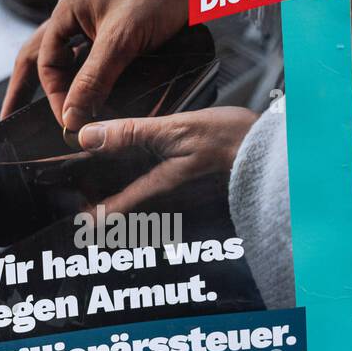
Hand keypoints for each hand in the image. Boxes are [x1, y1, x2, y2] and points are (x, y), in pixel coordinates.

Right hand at [0, 0, 237, 127]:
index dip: (54, 96)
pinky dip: (86, 77)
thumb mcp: (122, 39)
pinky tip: (91, 94)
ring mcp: (97, 20)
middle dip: (26, 87)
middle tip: (10, 116)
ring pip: (67, 57)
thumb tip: (71, 116)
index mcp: (68, 9)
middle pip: (41, 56)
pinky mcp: (119, 28)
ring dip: (58, 83)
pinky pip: (91, 56)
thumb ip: (94, 79)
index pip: (45, 62)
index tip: (69, 122)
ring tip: (50, 110)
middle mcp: (77, 13)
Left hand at [76, 106, 258, 215]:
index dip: (89, 215)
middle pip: (126, 221)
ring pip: (144, 216)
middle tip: (88, 199)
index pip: (111, 215)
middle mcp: (168, 207)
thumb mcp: (176, 129)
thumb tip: (88, 136)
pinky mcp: (195, 201)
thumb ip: (131, 133)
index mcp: (158, 190)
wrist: (274, 152)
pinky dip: (147, 201)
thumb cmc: (232, 141)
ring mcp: (183, 208)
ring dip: (125, 207)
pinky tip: (145, 179)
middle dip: (105, 212)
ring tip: (109, 191)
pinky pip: (163, 208)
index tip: (77, 211)